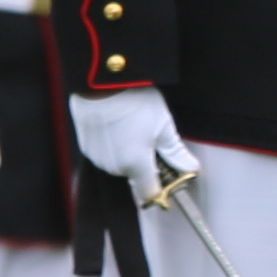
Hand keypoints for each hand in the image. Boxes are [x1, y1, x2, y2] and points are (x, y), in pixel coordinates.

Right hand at [67, 83, 191, 192]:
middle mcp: (115, 168)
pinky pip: (105, 155)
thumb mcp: (163, 124)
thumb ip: (176, 152)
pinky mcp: (86, 148)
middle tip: (152, 138)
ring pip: (120, 165)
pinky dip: (113, 145)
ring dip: (128, 154)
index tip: (168, 174)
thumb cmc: (132, 100)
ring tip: (133, 127)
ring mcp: (98, 159)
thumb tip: (190, 168)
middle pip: (136, 176)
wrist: (100, 83)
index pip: (150, 193)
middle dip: (146, 163)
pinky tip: (118, 126)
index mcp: (136, 165)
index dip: (162, 187)